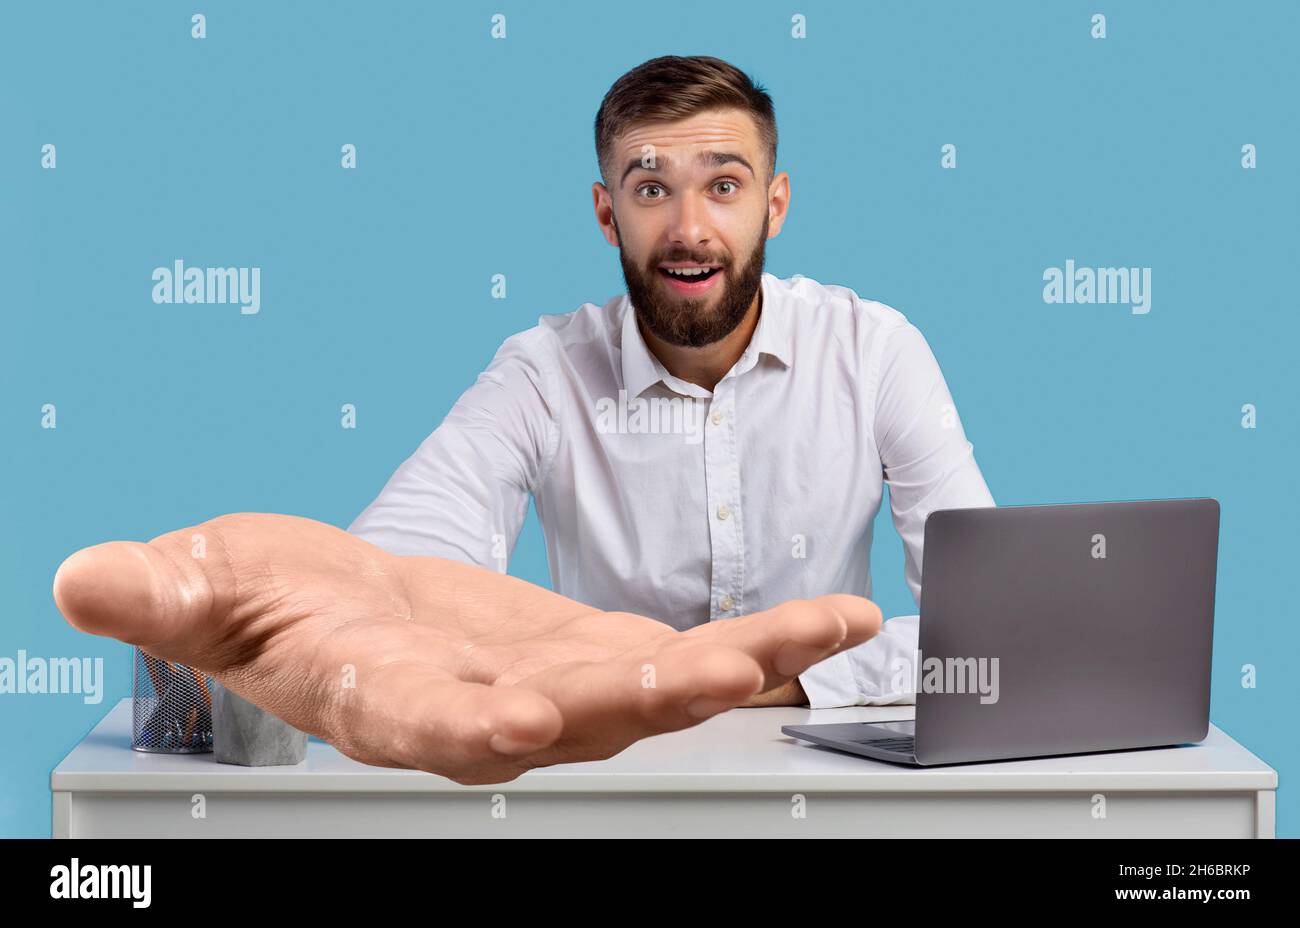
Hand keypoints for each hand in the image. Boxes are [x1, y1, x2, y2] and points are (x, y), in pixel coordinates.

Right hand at [52, 513, 880, 783]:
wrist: (335, 605)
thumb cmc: (266, 601)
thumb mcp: (208, 582)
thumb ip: (168, 591)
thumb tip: (90, 574)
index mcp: (393, 700)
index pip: (437, 724)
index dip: (479, 726)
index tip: (525, 720)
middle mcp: (486, 708)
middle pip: (579, 714)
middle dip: (659, 693)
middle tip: (742, 667)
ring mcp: (550, 684)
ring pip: (656, 685)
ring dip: (742, 661)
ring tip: (834, 624)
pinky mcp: (587, 652)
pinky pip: (678, 650)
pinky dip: (751, 638)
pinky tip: (823, 619)